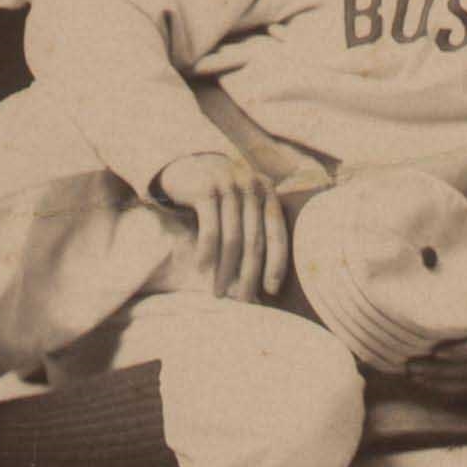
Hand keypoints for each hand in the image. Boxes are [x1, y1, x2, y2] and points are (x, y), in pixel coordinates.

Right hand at [151, 152, 291, 299]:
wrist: (188, 165)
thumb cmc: (220, 196)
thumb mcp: (243, 205)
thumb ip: (254, 230)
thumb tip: (263, 284)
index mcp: (268, 192)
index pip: (277, 233)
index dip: (276, 264)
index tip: (270, 291)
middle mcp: (253, 187)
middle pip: (255, 240)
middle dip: (249, 275)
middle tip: (241, 300)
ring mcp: (230, 186)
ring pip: (232, 238)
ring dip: (225, 270)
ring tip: (218, 292)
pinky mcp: (206, 189)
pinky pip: (210, 228)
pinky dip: (207, 251)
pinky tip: (202, 269)